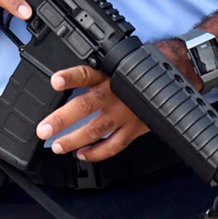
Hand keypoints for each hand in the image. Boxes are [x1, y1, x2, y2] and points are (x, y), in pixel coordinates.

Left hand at [36, 41, 196, 160]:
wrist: (174, 76)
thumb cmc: (136, 70)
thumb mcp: (114, 64)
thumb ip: (92, 74)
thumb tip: (60, 83)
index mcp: (108, 74)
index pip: (86, 73)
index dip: (70, 77)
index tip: (55, 81)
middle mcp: (116, 93)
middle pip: (86, 106)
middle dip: (62, 119)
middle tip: (43, 130)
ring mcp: (126, 112)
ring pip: (98, 129)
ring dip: (75, 140)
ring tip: (57, 146)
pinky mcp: (136, 127)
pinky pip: (115, 144)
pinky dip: (98, 153)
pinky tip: (82, 154)